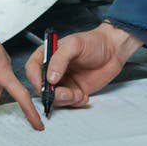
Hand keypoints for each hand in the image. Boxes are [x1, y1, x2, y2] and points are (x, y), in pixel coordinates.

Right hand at [25, 23, 142, 107]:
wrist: (113, 50)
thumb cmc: (93, 41)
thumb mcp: (74, 45)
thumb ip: (60, 59)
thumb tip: (50, 76)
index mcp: (48, 54)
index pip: (32, 69)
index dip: (35, 79)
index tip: (44, 87)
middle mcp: (53, 70)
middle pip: (42, 88)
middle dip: (52, 95)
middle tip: (66, 93)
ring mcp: (64, 82)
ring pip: (55, 99)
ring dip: (66, 100)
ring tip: (77, 93)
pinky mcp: (74, 91)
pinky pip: (69, 103)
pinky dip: (76, 103)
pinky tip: (84, 95)